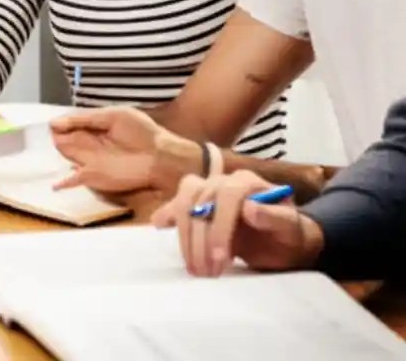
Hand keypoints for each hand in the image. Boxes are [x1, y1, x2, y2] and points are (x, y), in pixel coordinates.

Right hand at [50, 106, 198, 193]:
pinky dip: (62, 183)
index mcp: (95, 127)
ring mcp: (89, 161)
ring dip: (58, 151)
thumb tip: (54, 123)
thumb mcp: (112, 116)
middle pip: (65, 139)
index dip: (59, 124)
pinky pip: (73, 180)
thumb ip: (84, 119)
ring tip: (49, 146)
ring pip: (67, 155)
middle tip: (47, 136)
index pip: (70, 124)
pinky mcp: (93, 176)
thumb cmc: (140, 133)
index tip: (49, 124)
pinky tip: (54, 185)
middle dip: (56, 137)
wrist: (160, 156)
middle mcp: (89, 144)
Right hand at [151, 170, 323, 276]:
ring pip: (184, 203)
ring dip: (185, 239)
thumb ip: (276, 217)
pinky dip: (166, 216)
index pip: (227, 195)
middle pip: (199, 201)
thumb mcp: (290, 230)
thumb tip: (250, 208)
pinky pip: (175, 206)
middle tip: (207, 273)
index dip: (221, 227)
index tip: (221, 259)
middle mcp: (222, 181)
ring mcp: (205, 191)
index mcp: (247, 182)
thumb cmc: (287, 235)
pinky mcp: (194, 206)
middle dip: (200, 240)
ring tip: (196, 268)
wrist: (281, 240)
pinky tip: (161, 227)